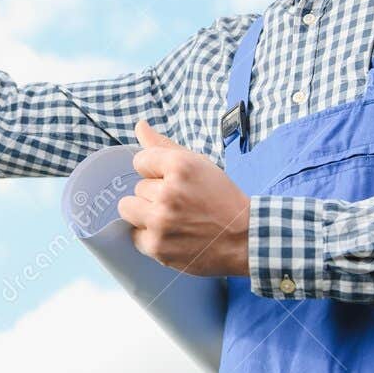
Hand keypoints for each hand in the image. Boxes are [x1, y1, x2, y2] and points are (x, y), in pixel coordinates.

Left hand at [118, 119, 249, 276]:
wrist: (245, 239)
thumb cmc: (221, 199)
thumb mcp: (199, 164)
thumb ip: (163, 146)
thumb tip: (139, 125)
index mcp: (180, 166)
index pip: (139, 161)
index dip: (155, 172)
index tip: (173, 182)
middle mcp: (168, 193)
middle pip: (137, 188)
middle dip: (154, 195)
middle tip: (180, 204)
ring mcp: (161, 222)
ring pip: (128, 208)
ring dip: (146, 213)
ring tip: (171, 218)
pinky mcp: (156, 246)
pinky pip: (134, 235)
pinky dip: (149, 236)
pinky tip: (171, 235)